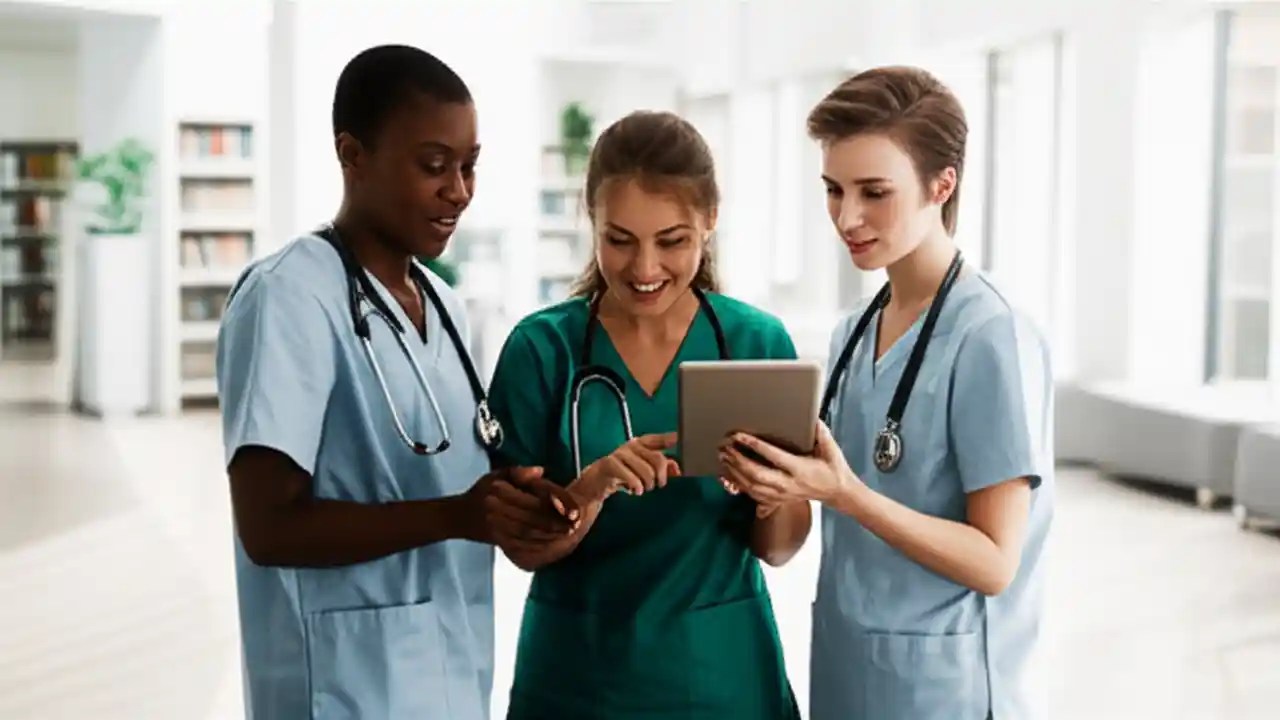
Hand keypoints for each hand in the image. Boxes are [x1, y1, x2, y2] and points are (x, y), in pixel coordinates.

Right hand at [466, 466, 580, 547]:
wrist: (457, 516)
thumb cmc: (481, 492)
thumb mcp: (498, 474)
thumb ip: (520, 472)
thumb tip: (542, 471)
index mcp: (500, 489)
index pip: (533, 496)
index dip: (554, 504)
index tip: (572, 510)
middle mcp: (497, 507)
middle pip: (533, 517)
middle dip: (556, 522)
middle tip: (575, 524)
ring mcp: (496, 525)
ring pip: (528, 532)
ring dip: (550, 534)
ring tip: (567, 533)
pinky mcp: (496, 538)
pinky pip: (521, 544)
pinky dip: (537, 544)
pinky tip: (550, 542)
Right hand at [579, 432, 680, 498]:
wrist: (595, 483)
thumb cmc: (622, 475)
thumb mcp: (644, 470)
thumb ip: (662, 467)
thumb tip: (677, 469)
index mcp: (641, 443)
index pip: (659, 439)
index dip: (670, 439)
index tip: (679, 440)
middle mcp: (632, 445)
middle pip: (658, 459)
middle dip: (661, 476)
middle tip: (658, 485)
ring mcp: (620, 453)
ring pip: (647, 471)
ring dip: (648, 485)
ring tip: (643, 489)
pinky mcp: (610, 463)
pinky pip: (632, 478)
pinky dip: (637, 487)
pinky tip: (634, 491)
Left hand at [718, 422, 858, 508]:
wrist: (837, 492)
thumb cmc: (832, 468)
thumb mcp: (831, 449)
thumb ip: (821, 433)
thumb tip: (811, 418)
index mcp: (800, 470)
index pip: (774, 456)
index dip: (755, 445)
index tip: (739, 435)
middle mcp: (788, 484)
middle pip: (757, 474)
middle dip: (738, 461)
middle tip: (725, 447)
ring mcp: (782, 494)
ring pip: (752, 486)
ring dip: (734, 472)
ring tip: (723, 457)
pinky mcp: (777, 499)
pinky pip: (753, 494)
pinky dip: (738, 484)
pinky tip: (727, 474)